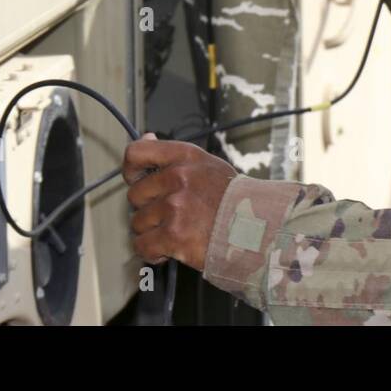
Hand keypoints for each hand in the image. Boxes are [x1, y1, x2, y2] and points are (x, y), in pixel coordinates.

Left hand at [123, 134, 237, 272]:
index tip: (136, 180)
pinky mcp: (174, 235)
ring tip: (176, 232)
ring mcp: (175, 207)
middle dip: (148, 209)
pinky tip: (169, 250)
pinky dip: (153, 253)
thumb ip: (174, 155)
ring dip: (152, 232)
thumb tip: (146, 138)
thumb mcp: (206, 165)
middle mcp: (178, 178)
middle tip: (170, 215)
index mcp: (185, 156)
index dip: (130, 170)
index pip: (136, 154)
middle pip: (135, 195)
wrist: (259, 229)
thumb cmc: (234, 199)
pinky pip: (143, 246)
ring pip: (138, 223)